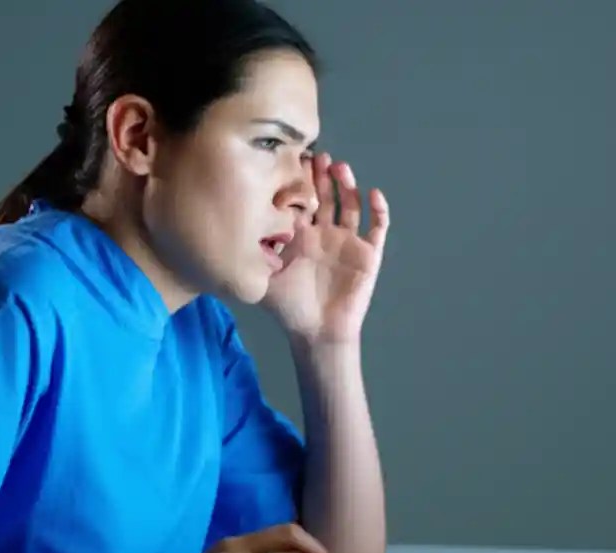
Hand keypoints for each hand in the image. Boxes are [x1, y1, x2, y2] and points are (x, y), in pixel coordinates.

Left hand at [261, 153, 390, 345]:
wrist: (317, 332)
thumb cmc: (289, 307)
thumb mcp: (263, 277)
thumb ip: (253, 253)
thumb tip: (237, 224)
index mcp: (301, 235)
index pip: (301, 200)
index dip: (299, 181)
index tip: (292, 160)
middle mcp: (325, 233)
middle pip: (326, 195)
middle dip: (322, 175)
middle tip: (317, 156)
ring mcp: (348, 241)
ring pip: (351, 205)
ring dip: (347, 186)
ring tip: (340, 169)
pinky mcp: (368, 253)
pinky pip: (378, 227)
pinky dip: (379, 210)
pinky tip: (373, 194)